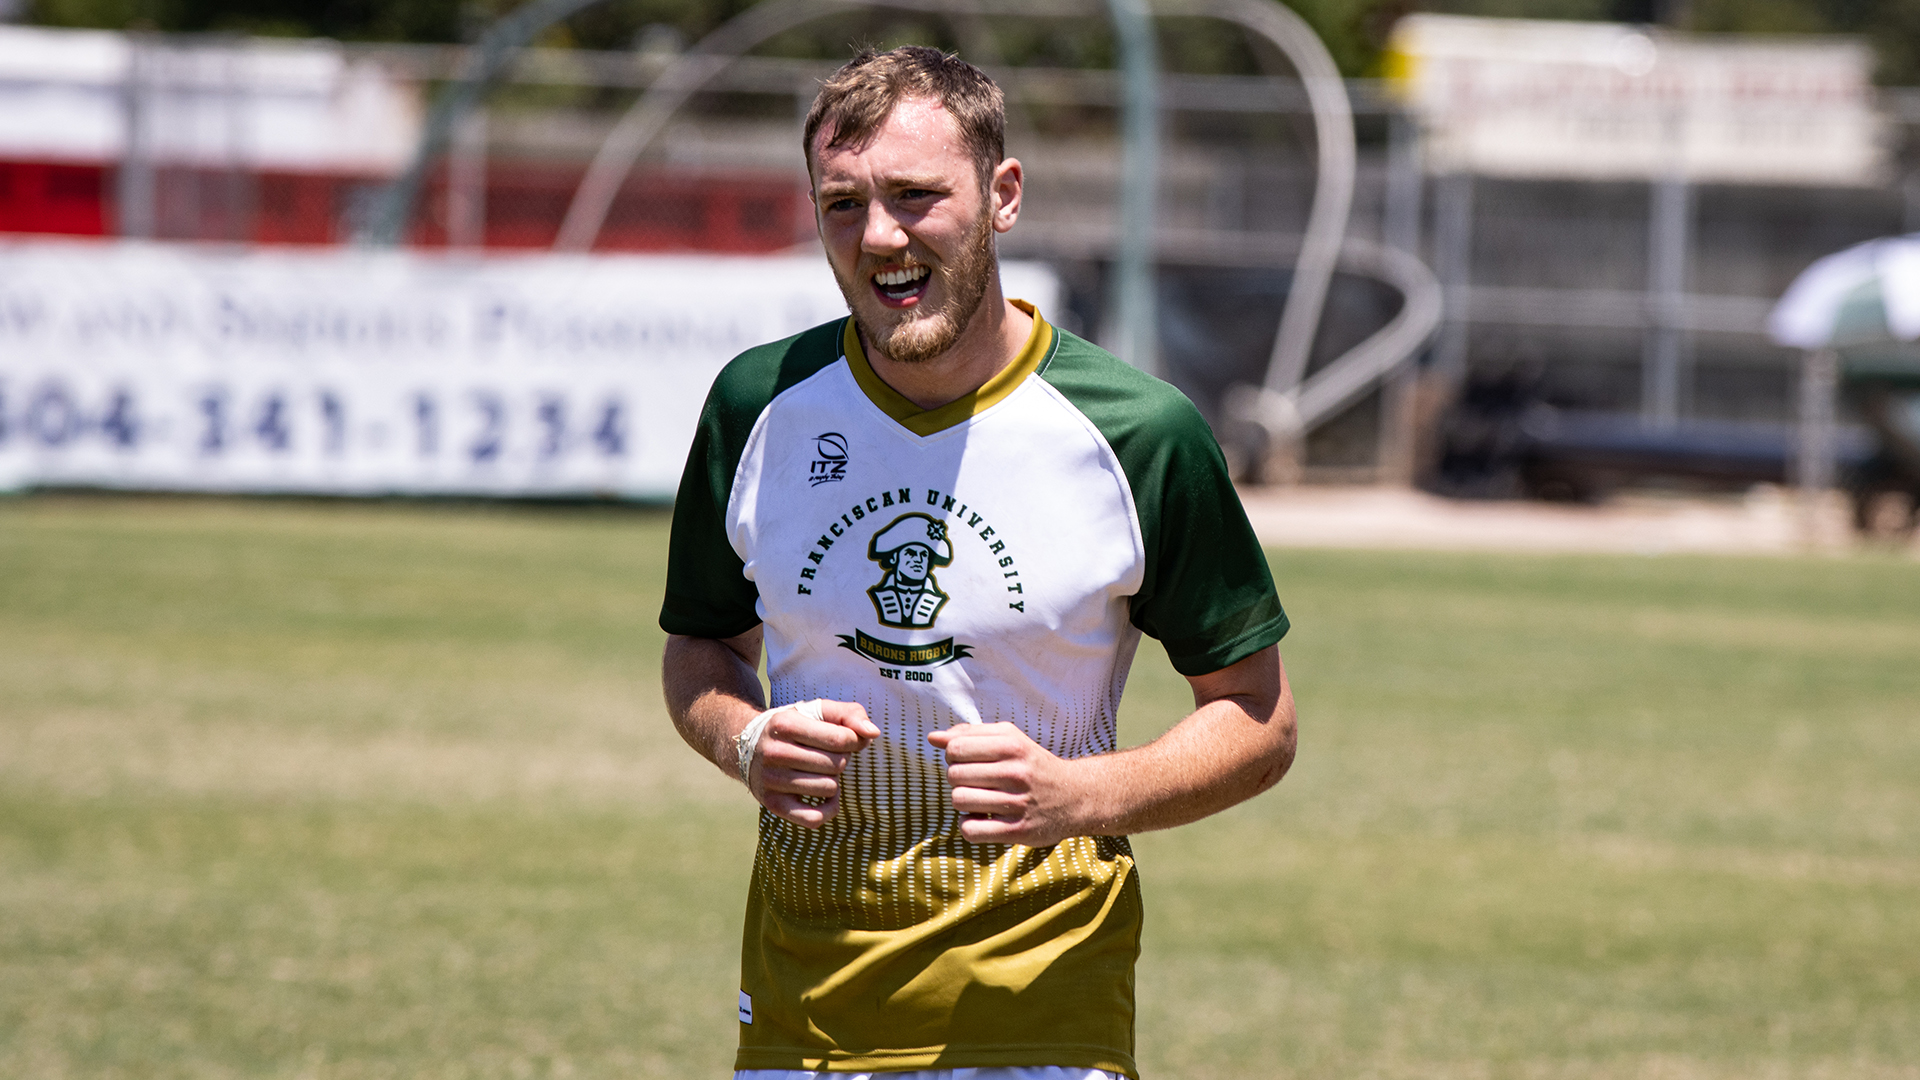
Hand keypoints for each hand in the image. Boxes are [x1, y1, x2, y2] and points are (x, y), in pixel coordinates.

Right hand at [750, 700, 878, 828]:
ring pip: (829, 789)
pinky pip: (814, 818)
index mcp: (785, 724)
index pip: (840, 739)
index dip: (853, 741)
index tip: (846, 740)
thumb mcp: (817, 711)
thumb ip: (849, 714)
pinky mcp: (773, 804)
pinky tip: (825, 796)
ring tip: (822, 772)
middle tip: (828, 755)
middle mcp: (774, 752)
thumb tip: (873, 733)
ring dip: (834, 782)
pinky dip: (828, 809)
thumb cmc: (795, 726)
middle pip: (836, 765)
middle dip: (841, 760)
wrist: (748, 747)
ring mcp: (771, 780)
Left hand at [927, 722, 1090, 846]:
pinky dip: (969, 825)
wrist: (1076, 797)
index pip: (955, 748)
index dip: (953, 755)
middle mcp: (1016, 773)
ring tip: (980, 799)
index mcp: (1012, 745)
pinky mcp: (1017, 831)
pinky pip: (970, 829)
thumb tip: (932, 738)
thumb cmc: (1033, 765)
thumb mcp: (1009, 739)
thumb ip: (971, 734)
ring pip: (959, 801)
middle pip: (954, 775)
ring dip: (963, 802)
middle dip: (957, 778)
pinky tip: (982, 818)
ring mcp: (1017, 803)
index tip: (968, 760)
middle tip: (975, 782)